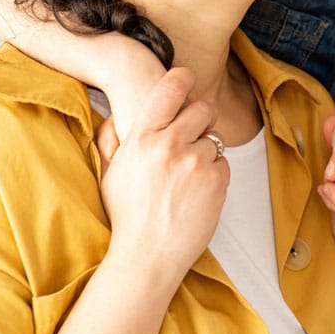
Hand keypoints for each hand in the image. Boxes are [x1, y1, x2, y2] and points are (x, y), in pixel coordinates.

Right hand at [98, 68, 228, 280]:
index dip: (183, 79)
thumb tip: (115, 117)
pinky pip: (224, 164)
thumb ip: (112, 141)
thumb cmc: (127, 215)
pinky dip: (215, 175)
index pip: (170, 90)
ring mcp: (196, 163)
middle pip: (203, 109)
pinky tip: (196, 193)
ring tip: (186, 179)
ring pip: (214, 141)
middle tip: (193, 136)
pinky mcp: (216, 181)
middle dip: (201, 119)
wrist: (147, 255)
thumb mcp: (110, 173)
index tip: (188, 78)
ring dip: (205, 154)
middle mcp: (170, 145)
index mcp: (143, 138)